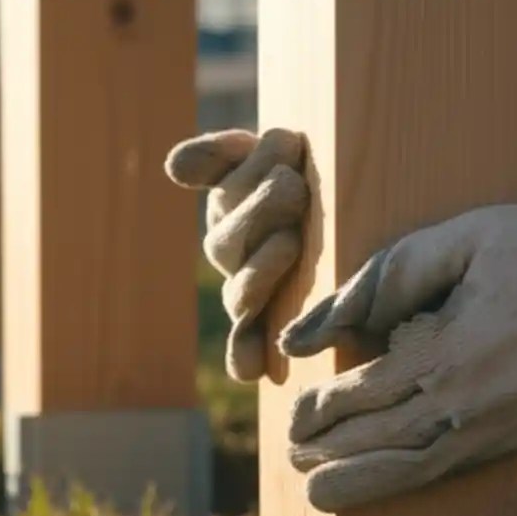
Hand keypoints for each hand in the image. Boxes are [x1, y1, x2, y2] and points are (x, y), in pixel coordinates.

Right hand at [164, 128, 308, 381]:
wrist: (342, 232)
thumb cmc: (306, 190)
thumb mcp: (273, 157)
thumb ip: (225, 155)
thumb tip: (174, 168)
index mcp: (231, 211)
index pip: (229, 195)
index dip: (250, 175)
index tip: (287, 146)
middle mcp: (234, 257)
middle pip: (229, 243)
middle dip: (260, 211)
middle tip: (295, 188)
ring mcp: (249, 296)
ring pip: (240, 292)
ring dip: (259, 270)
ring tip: (290, 242)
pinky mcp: (267, 331)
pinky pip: (245, 352)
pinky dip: (245, 357)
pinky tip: (253, 369)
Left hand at [279, 147, 516, 511]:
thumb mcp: (442, 244)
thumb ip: (373, 288)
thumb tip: (304, 335)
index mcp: (449, 350)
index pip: (367, 393)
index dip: (325, 410)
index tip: (294, 417)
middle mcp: (472, 399)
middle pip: (385, 439)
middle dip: (332, 451)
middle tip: (294, 458)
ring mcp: (501, 424)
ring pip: (418, 467)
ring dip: (365, 481)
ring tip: (320, 494)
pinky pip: (456, 467)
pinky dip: (414, 480)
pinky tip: (387, 483)